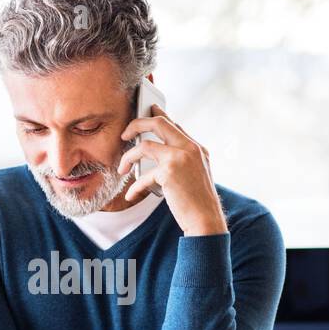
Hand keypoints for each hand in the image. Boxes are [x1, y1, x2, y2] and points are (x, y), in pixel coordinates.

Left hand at [118, 103, 227, 236]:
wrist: (206, 219)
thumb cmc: (198, 202)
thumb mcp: (196, 175)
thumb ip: (182, 161)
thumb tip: (159, 154)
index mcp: (197, 148)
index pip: (175, 125)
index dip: (159, 115)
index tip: (148, 110)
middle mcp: (189, 148)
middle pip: (159, 123)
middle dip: (137, 124)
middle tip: (125, 134)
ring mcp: (179, 158)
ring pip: (144, 146)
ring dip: (128, 157)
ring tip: (122, 168)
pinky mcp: (168, 172)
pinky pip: (143, 176)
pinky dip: (135, 187)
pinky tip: (130, 196)